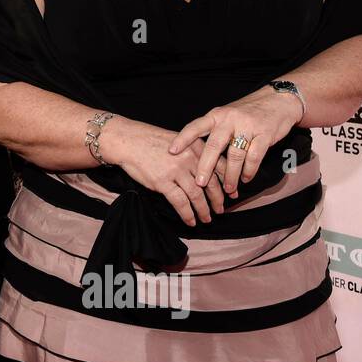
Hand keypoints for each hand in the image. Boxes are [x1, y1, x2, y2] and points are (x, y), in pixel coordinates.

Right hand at [99, 117, 227, 225]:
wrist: (128, 140)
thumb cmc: (150, 140)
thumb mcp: (179, 141)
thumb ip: (193, 153)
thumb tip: (207, 172)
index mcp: (196, 147)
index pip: (219, 167)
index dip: (227, 182)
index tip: (232, 193)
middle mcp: (190, 159)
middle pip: (211, 183)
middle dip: (218, 199)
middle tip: (221, 209)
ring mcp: (176, 171)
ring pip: (197, 195)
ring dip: (204, 210)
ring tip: (207, 219)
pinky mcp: (163, 182)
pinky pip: (180, 202)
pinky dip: (188, 214)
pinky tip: (191, 221)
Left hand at [169, 86, 303, 197]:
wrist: (279, 100)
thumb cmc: (248, 112)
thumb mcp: (227, 115)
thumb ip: (214, 131)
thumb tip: (196, 155)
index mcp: (217, 115)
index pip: (196, 126)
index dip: (183, 139)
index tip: (171, 151)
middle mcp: (230, 119)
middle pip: (214, 145)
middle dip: (205, 167)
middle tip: (199, 183)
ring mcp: (248, 126)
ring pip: (235, 155)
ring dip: (230, 175)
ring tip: (227, 189)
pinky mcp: (265, 134)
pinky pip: (254, 157)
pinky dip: (249, 171)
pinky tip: (246, 179)